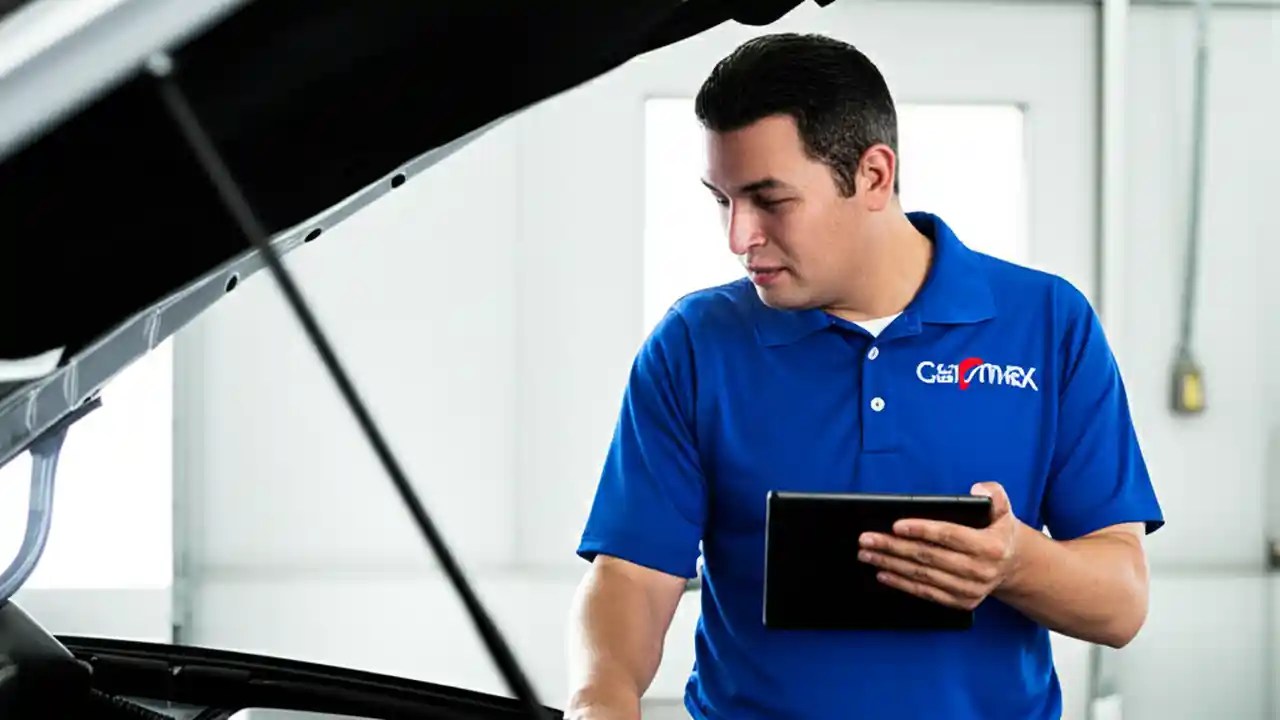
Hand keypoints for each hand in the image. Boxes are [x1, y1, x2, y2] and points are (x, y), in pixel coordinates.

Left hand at [857, 482, 1020, 610]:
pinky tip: (883, 573)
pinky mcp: (961, 602)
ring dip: (891, 564)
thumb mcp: (1003, 509)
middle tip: (867, 539)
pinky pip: (926, 593)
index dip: (922, 530)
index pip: (950, 535)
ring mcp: (970, 590)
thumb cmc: (998, 532)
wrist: (1012, 566)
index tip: (895, 525)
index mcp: (990, 546)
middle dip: (894, 547)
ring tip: (867, 554)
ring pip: (923, 575)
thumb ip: (994, 493)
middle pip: (929, 556)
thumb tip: (976, 489)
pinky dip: (902, 584)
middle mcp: (980, 571)